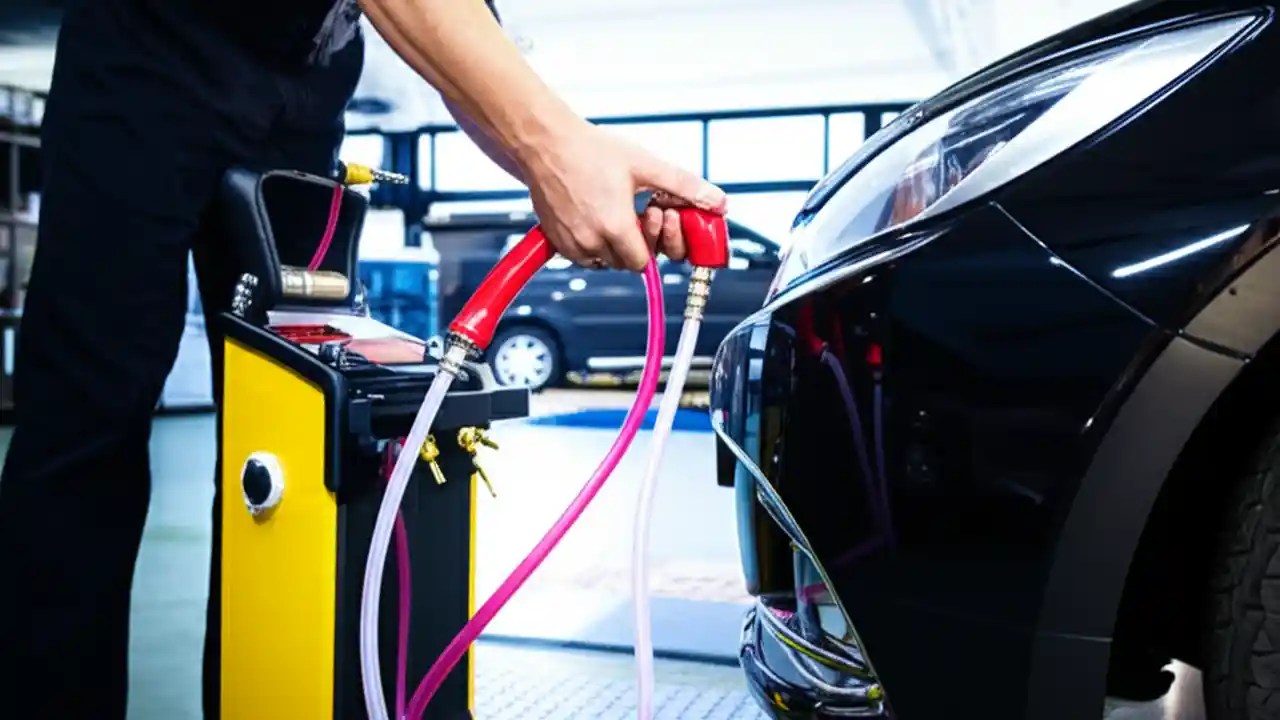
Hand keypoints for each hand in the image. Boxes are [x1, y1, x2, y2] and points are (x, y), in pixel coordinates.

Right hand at [517, 121, 725, 270]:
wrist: (545, 142)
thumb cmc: (589, 150)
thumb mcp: (645, 165)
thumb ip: (684, 186)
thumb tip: (716, 202)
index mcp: (614, 227)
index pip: (644, 262)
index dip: (653, 244)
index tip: (653, 219)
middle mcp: (590, 241)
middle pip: (625, 263)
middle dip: (638, 242)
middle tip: (639, 210)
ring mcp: (569, 243)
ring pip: (603, 261)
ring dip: (616, 244)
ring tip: (618, 211)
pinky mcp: (555, 239)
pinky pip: (581, 255)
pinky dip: (594, 242)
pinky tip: (599, 215)